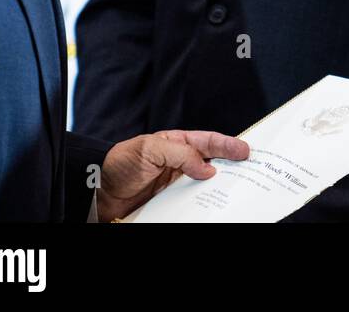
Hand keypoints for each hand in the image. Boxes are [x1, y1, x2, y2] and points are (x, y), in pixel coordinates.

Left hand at [96, 129, 249, 221]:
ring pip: (205, 184)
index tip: (246, 151)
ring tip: (238, 190)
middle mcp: (180, 162)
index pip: (208, 142)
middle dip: (232, 165)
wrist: (97, 191)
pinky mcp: (170, 201)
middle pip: (212, 163)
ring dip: (220, 187)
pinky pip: (192, 201)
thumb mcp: (150, 149)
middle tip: (252, 170)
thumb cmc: (120, 163)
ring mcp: (176, 183)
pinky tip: (213, 206)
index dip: (229, 145)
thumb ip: (181, 155)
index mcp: (177, 143)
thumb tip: (208, 169)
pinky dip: (204, 203)